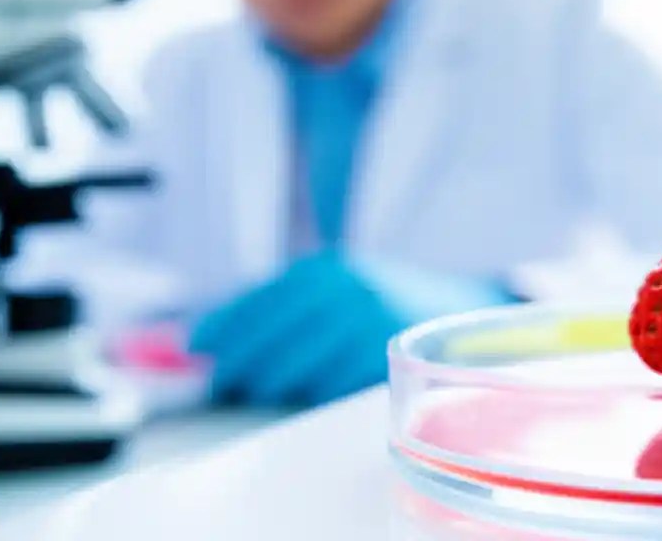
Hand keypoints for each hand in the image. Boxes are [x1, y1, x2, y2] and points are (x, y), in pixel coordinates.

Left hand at [188, 252, 512, 406]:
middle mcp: (345, 290)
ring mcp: (366, 324)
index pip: (258, 299)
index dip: (222, 326)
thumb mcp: (342, 284)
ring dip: (272, 382)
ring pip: (296, 366)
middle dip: (240, 362)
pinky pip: (331, 386)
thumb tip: (216, 334)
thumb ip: (287, 304)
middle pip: (269, 336)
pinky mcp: (384, 357)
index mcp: (327, 268)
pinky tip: (307, 392)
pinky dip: (312, 392)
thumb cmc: (391, 303)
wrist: (466, 312)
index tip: (195, 347)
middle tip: (223, 382)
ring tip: (260, 389)